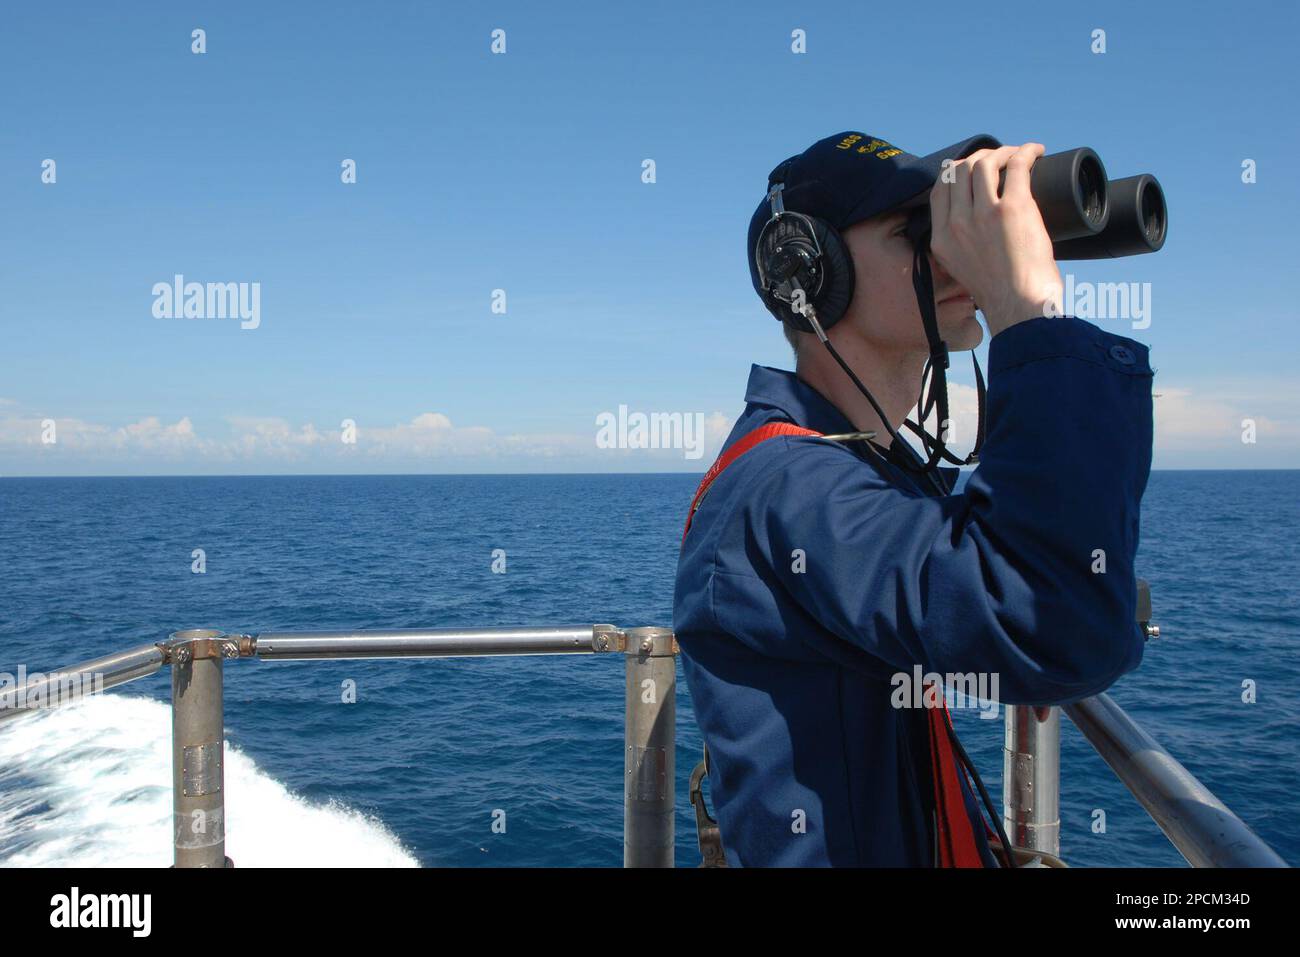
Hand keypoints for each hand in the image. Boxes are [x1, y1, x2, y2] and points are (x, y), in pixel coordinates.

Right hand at [928, 143, 1063, 335]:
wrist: (1020, 307)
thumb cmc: (1000, 294)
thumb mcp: (962, 269)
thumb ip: (960, 245)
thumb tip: (975, 225)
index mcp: (941, 239)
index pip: (938, 190)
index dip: (955, 172)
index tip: (973, 169)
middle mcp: (956, 224)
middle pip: (959, 170)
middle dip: (980, 157)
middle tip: (1001, 160)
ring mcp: (983, 214)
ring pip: (985, 163)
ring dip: (1004, 152)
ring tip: (1020, 155)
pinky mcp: (1012, 209)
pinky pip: (1017, 165)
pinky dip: (1027, 152)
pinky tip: (1037, 151)